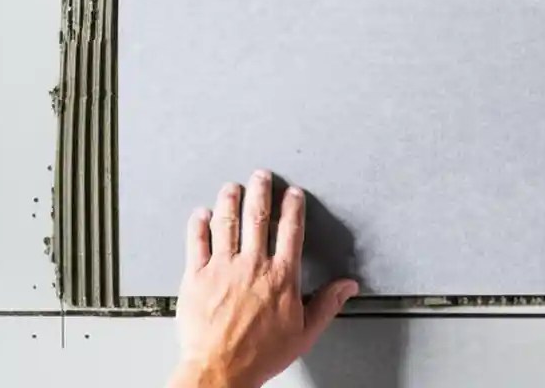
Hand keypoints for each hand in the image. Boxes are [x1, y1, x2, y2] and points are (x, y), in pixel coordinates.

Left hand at [168, 170, 358, 387]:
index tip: (292, 194)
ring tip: (232, 187)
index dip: (293, 207)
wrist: (220, 369)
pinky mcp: (197, 277)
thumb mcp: (305, 332)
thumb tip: (348, 286)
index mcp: (281, 276)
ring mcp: (222, 268)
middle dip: (260, 191)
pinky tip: (201, 214)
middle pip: (258, 216)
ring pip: (226, 223)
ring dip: (230, 200)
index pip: (291, 230)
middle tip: (261, 175)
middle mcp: (252, 265)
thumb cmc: (259, 354)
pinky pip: (197, 242)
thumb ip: (327, 304)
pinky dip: (198, 224)